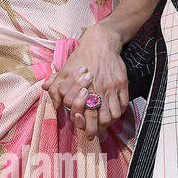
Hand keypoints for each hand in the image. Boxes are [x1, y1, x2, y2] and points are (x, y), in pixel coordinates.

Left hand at [43, 23, 128, 141]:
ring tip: (102, 125)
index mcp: (82, 88)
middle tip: (91, 135)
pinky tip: (112, 113)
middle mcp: (97, 90)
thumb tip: (54, 103)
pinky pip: (123, 105)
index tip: (79, 124)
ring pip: (113, 115)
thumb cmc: (81, 57)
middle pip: (99, 119)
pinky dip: (118, 113)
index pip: (80, 112)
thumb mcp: (64, 71)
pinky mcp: (122, 84)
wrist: (101, 42)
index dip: (79, 121)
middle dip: (94, 130)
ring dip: (107, 123)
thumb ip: (56, 88)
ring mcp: (111, 88)